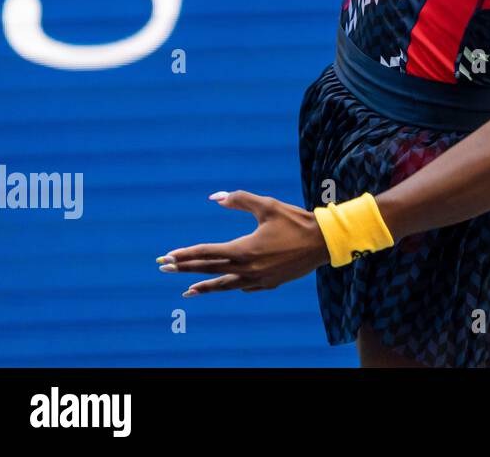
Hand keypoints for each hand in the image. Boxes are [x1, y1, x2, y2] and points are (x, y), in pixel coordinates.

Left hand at [158, 191, 329, 295]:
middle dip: (185, 269)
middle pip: (209, 270)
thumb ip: (240, 200)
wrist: (324, 241)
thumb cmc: (296, 220)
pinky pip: (244, 287)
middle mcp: (247, 268)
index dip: (185, 254)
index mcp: (244, 249)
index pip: (206, 253)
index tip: (167, 256)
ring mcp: (258, 280)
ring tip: (187, 291)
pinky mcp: (270, 284)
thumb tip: (215, 198)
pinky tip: (227, 285)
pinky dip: (232, 285)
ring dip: (204, 287)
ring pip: (224, 285)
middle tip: (164, 268)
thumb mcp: (267, 205)